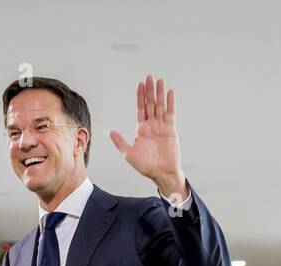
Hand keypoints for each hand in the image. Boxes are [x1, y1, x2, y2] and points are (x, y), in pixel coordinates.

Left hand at [109, 75, 185, 201]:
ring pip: (160, 105)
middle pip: (150, 103)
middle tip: (149, 77)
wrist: (162, 173)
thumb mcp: (129, 154)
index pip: (140, 108)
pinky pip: (171, 112)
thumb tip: (110, 132)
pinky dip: (170, 102)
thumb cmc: (145, 166)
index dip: (140, 96)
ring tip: (159, 80)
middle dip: (149, 90)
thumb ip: (120, 142)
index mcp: (141, 128)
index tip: (140, 84)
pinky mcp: (171, 129)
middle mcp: (152, 125)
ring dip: (159, 93)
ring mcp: (162, 126)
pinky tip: (169, 92)